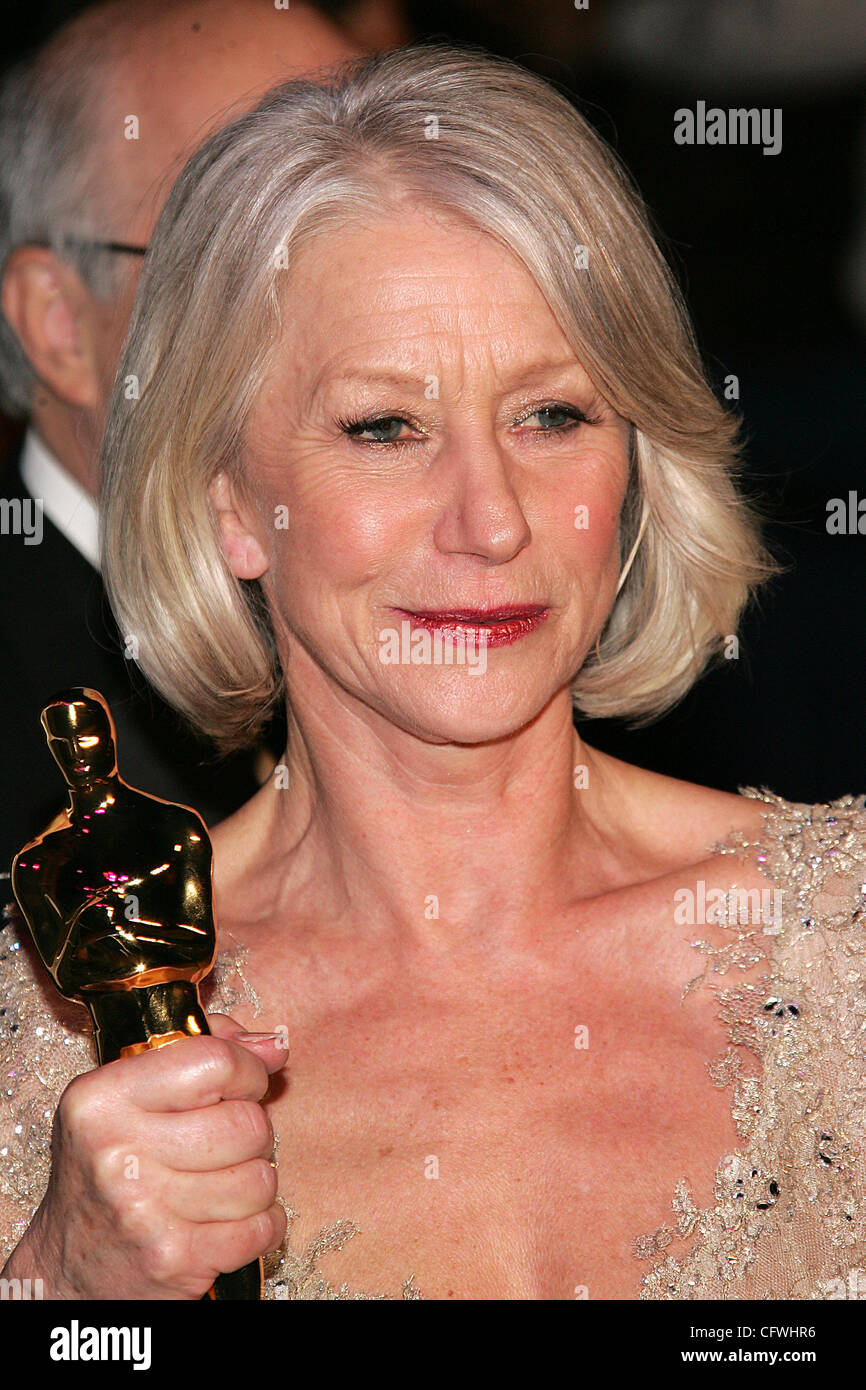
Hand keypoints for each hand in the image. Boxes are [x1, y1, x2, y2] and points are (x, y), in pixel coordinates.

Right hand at [6, 1015, 287, 1298]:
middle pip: (246, 1122)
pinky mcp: (173, 1258)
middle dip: (253, 1132)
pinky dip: (260, 1225)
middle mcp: (117, 1152)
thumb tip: (275, 1046)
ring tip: (222, 1184)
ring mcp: (145, 1210)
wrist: (68, 1271)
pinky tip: (228, 1221)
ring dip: (255, 1182)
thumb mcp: (127, 1095)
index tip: (243, 1086)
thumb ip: (200, 1050)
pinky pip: (262, 1228)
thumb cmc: (110, 1170)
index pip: (213, 1062)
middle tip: (227, 1144)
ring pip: (261, 1178)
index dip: (247, 1071)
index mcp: (103, 1098)